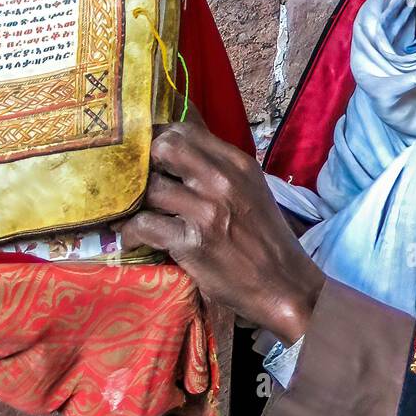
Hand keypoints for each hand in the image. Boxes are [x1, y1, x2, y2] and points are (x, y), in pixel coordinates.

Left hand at [118, 110, 323, 345]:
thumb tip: (178, 149)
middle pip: (164, 148)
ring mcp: (207, 212)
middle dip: (145, 163)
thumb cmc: (265, 237)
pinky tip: (131, 240)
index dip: (160, 139)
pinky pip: (145, 225)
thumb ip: (218, 168)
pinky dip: (130, 233)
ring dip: (133, 202)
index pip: (185, 130)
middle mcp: (222, 180)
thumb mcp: (250, 188)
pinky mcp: (193, 244)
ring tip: (130, 213)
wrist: (285, 285)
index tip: (150, 157)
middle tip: (138, 182)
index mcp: (237, 163)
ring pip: (150, 188)